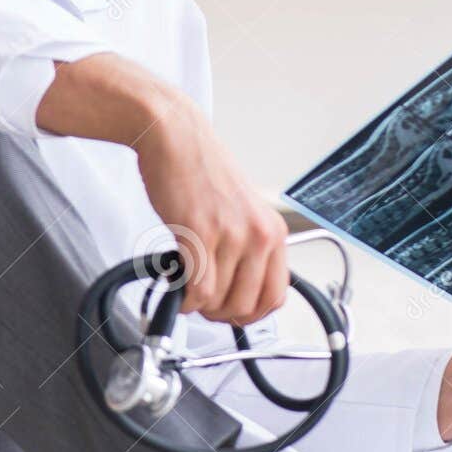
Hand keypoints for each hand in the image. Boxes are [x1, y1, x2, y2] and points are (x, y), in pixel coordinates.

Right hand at [135, 98, 289, 323]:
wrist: (175, 137)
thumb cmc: (201, 169)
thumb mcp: (242, 210)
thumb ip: (247, 246)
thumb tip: (239, 286)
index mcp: (272, 230)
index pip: (276, 296)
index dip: (252, 314)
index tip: (234, 312)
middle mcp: (257, 234)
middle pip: (246, 305)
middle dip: (221, 315)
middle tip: (205, 304)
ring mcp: (230, 234)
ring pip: (218, 301)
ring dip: (200, 305)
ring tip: (189, 289)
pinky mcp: (199, 233)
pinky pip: (197, 289)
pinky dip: (185, 299)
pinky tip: (179, 286)